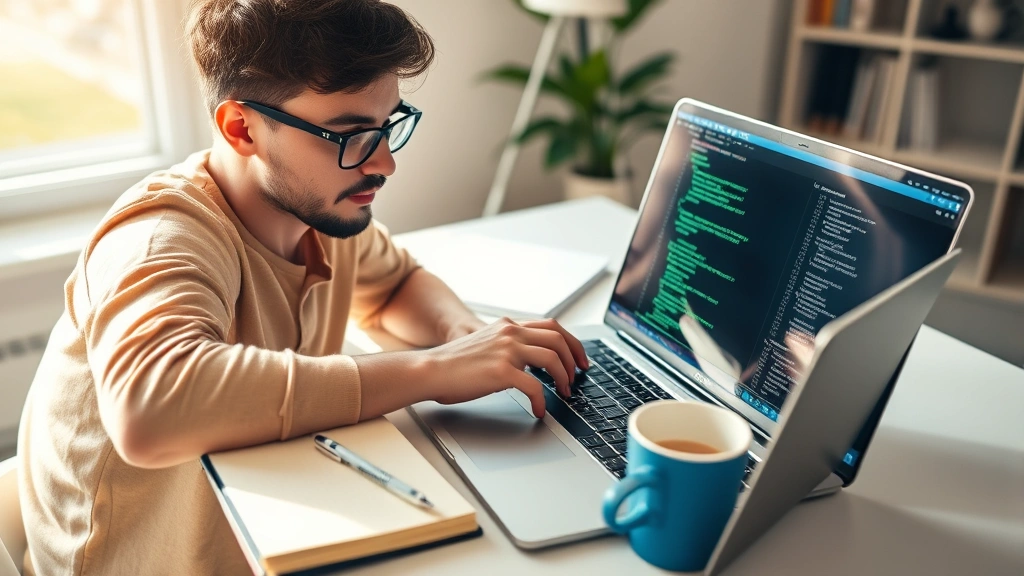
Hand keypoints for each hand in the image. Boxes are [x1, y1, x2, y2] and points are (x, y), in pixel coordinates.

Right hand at [419, 317, 589, 417]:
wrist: (430, 370)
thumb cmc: (453, 364)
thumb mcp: (486, 343)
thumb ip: (508, 345)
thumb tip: (532, 362)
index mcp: (509, 326)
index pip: (553, 326)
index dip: (572, 343)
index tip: (579, 359)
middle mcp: (511, 332)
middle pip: (559, 339)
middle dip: (574, 360)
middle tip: (576, 378)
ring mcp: (507, 350)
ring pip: (553, 360)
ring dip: (564, 378)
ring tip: (563, 394)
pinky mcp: (502, 371)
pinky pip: (535, 387)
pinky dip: (542, 401)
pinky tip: (539, 410)